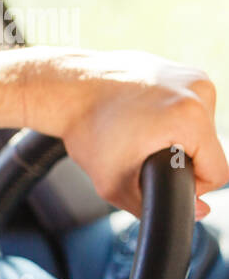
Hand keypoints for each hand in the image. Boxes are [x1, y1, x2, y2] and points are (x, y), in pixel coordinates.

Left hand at [24, 47, 228, 219]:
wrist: (66, 89)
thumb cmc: (85, 130)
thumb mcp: (115, 183)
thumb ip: (158, 205)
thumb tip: (199, 211)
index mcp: (190, 115)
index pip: (217, 172)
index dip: (193, 187)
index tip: (165, 181)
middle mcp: (197, 89)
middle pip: (208, 147)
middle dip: (180, 158)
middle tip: (142, 155)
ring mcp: (189, 74)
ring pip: (199, 125)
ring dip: (176, 136)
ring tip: (138, 134)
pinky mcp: (178, 67)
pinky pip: (186, 104)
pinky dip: (168, 115)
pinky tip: (140, 117)